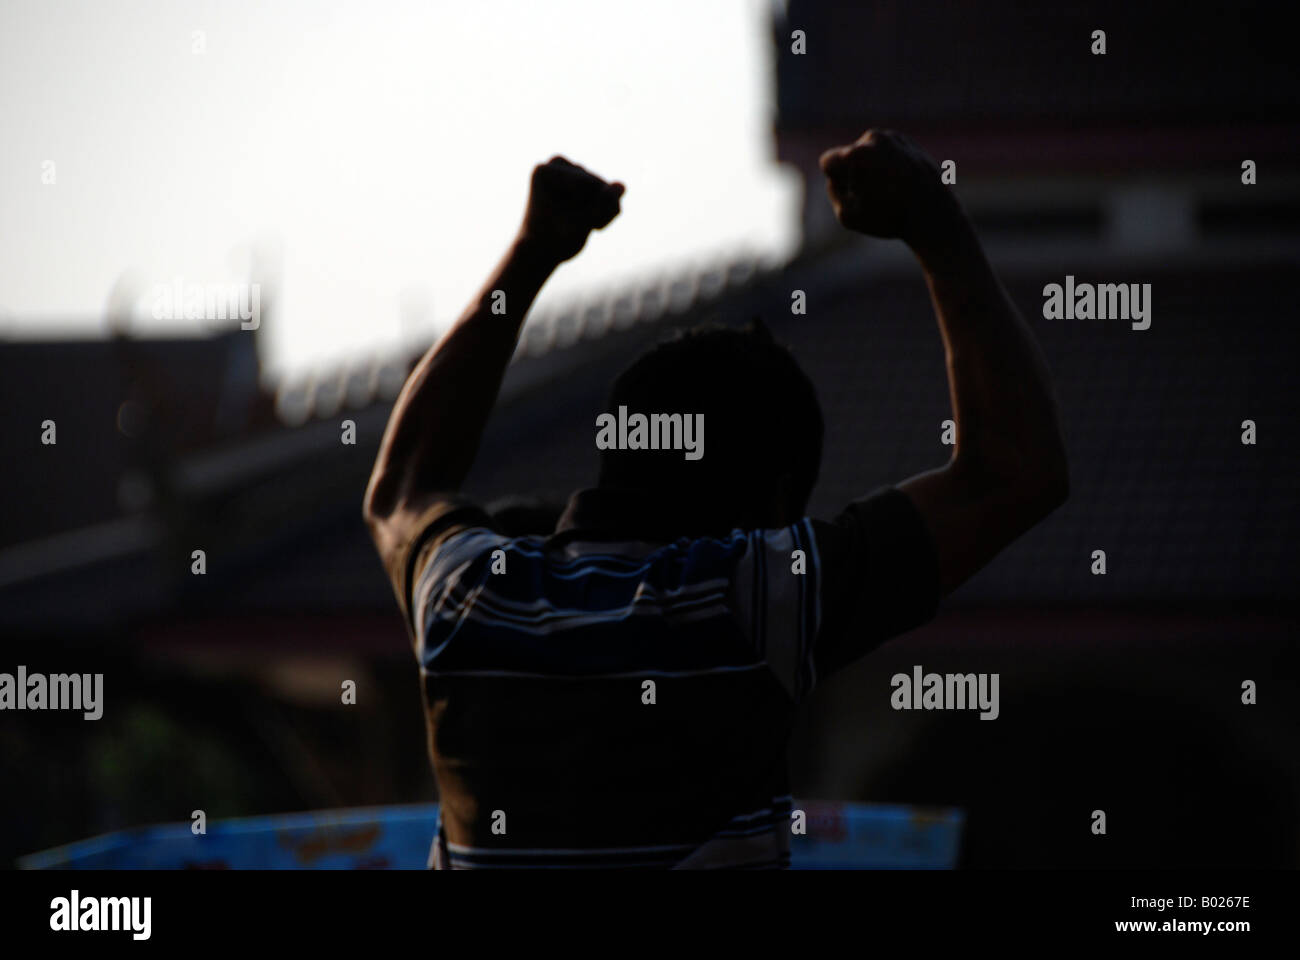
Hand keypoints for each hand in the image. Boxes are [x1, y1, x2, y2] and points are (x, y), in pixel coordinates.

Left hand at [520, 156, 623, 262]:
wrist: (541, 253)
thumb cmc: (552, 240)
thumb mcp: (579, 225)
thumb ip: (604, 203)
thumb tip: (622, 185)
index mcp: (547, 171)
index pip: (588, 185)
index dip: (583, 211)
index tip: (560, 224)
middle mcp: (558, 164)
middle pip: (596, 185)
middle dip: (592, 212)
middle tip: (570, 228)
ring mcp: (572, 171)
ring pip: (606, 190)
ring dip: (600, 214)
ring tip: (578, 226)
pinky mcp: (584, 180)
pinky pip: (610, 194)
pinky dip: (606, 213)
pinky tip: (590, 222)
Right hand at [819, 130, 958, 247]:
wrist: (934, 212)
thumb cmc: (889, 216)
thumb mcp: (847, 215)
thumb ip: (833, 191)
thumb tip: (837, 175)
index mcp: (856, 154)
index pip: (828, 162)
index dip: (835, 181)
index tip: (851, 194)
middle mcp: (874, 138)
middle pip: (848, 157)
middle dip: (853, 174)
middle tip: (874, 196)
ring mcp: (893, 137)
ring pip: (868, 153)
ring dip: (871, 169)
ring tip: (889, 191)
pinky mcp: (908, 141)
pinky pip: (886, 152)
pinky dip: (888, 166)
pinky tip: (901, 184)